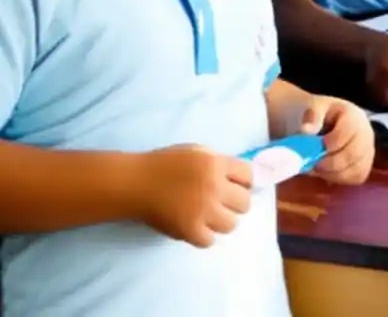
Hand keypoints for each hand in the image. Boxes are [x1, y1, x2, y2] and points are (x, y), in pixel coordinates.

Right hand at [138, 145, 252, 248]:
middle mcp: (213, 186)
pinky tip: (195, 227)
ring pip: (232, 224)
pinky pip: (210, 240)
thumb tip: (242, 179)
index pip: (249, 176)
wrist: (133, 183)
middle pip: (245, 203)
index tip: (236, 187)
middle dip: (235, 203)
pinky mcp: (189, 229)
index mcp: (215, 164)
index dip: (244, 182)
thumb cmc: (163, 165)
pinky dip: (203, 236)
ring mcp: (202, 210)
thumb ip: (219, 163)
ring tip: (209, 217)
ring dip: (222, 221)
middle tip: (221, 203)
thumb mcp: (195, 152)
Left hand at [299, 96, 375, 184]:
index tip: (313, 149)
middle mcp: (367, 134)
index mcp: (355, 116)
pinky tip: (326, 172)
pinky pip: (356, 177)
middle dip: (330, 163)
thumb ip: (311, 117)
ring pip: (356, 169)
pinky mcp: (365, 165)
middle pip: (354, 154)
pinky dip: (339, 178)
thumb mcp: (315, 108)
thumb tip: (306, 131)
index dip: (330, 143)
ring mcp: (368, 151)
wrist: (330, 122)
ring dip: (333, 173)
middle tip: (313, 164)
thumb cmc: (322, 115)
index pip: (347, 132)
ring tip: (317, 168)